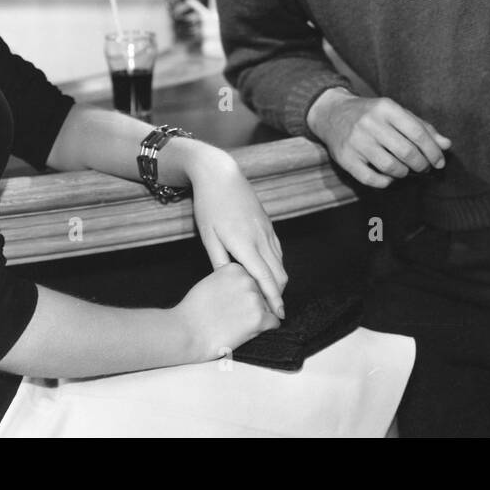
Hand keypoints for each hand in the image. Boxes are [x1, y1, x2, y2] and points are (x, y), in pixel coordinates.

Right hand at [174, 263, 280, 361]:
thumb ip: (228, 280)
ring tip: (237, 324)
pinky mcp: (259, 318)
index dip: (243, 294)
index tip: (231, 303)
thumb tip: (241, 285)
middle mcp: (248, 279)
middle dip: (251, 305)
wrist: (186, 332)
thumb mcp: (211, 282)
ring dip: (257, 317)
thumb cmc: (193, 311)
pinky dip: (266, 328)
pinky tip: (249, 331)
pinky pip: (274, 322)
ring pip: (268, 308)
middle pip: (261, 293)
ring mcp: (254, 298)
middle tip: (234, 316)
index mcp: (236, 268)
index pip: (251, 280)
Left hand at [188, 148, 287, 317]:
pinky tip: (267, 272)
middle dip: (278, 294)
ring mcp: (267, 230)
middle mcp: (262, 238)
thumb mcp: (208, 236)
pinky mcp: (268, 224)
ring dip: (278, 281)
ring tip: (269, 296)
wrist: (220, 174)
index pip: (265, 278)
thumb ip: (219, 262)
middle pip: (279, 274)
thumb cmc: (209, 206)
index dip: (274, 298)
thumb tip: (228, 284)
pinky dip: (276, 265)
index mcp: (245, 244)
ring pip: (281, 262)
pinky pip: (278, 250)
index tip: (279, 315)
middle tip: (271, 311)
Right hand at [306, 88, 451, 188]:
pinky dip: (385, 182)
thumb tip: (446, 145)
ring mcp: (356, 141)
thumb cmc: (371, 115)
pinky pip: (371, 179)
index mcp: (386, 108)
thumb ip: (421, 127)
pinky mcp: (345, 158)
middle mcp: (370, 123)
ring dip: (404, 173)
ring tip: (406, 170)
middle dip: (421, 164)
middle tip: (423, 168)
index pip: (417, 133)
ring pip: (391, 167)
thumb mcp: (395, 113)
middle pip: (406, 152)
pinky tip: (389, 177)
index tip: (439, 162)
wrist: (332, 114)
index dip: (433, 151)